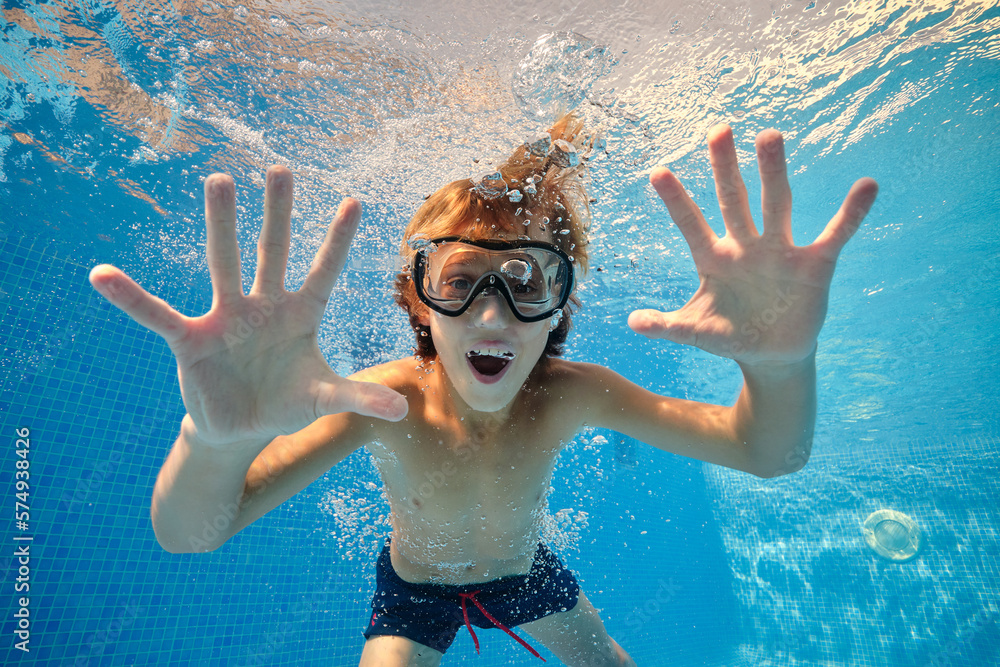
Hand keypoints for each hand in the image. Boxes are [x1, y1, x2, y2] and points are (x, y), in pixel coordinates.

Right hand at [89, 166, 407, 445]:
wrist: (242, 428)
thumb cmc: (285, 403)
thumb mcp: (323, 400)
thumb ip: (358, 399)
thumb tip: (403, 411)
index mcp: (300, 316)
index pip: (324, 272)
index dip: (338, 241)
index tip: (355, 201)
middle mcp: (263, 306)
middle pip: (272, 252)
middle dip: (277, 214)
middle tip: (281, 168)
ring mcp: (226, 318)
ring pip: (224, 264)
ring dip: (222, 225)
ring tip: (219, 180)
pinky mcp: (191, 341)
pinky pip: (156, 315)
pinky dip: (130, 298)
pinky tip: (101, 275)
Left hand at [628, 125, 877, 364]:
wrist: (771, 354)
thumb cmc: (729, 335)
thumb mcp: (695, 332)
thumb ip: (666, 326)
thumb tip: (632, 322)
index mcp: (714, 259)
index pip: (690, 224)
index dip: (675, 200)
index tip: (656, 171)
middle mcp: (746, 247)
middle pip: (732, 200)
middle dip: (725, 167)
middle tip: (717, 129)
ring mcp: (781, 252)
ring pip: (776, 205)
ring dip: (773, 173)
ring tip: (770, 136)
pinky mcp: (815, 265)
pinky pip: (835, 235)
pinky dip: (851, 214)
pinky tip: (866, 187)